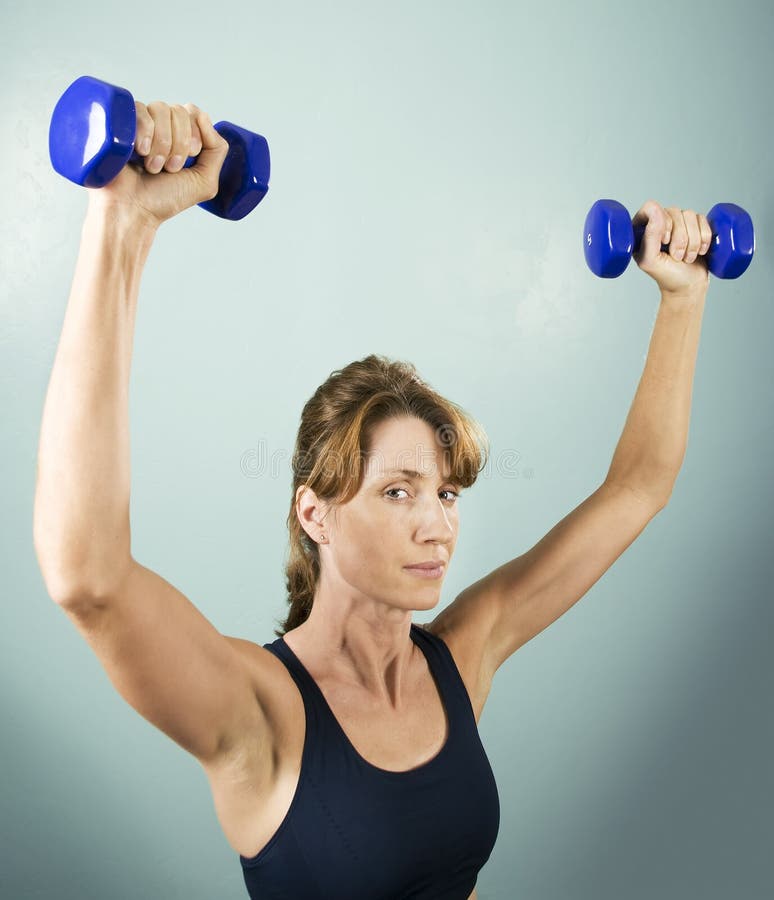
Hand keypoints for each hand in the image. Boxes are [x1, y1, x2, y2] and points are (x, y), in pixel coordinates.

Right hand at [86, 101, 229, 228]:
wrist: (133, 209)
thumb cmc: (165, 199)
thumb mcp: (204, 181)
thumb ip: (217, 150)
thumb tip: (203, 115)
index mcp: (182, 137)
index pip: (195, 114)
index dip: (195, 135)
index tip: (188, 160)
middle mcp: (162, 127)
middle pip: (180, 111)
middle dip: (179, 144)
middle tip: (169, 169)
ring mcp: (142, 124)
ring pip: (161, 108)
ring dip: (162, 143)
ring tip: (153, 166)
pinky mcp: (122, 121)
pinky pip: (140, 109)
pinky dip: (145, 132)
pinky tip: (139, 153)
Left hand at [632, 200, 710, 295]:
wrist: (688, 287)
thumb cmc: (667, 276)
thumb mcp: (651, 260)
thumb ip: (650, 236)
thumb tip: (657, 211)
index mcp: (642, 230)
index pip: (650, 207)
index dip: (662, 221)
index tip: (665, 241)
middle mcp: (659, 223)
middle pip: (673, 211)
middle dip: (680, 238)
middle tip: (677, 256)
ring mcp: (678, 224)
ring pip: (690, 214)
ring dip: (692, 240)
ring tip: (687, 257)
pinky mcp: (695, 226)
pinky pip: (703, 219)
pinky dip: (704, 237)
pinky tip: (700, 251)